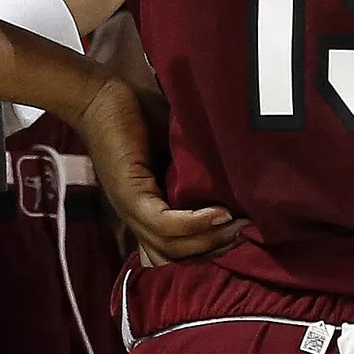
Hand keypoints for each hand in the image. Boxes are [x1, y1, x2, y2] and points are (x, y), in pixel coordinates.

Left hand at [69, 75, 242, 262]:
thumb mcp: (178, 151)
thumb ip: (199, 170)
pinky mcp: (129, 194)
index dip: (214, 248)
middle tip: (253, 235)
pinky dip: (194, 224)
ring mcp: (131, 210)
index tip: (249, 234)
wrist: (100, 97)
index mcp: (150, 212)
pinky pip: (164, 223)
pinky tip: (220, 214)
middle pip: (180, 257)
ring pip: (173, 247)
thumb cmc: (140, 119)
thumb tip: (241, 180)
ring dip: (210, 241)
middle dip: (218, 250)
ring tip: (241, 227)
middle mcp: (139, 219)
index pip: (182, 250)